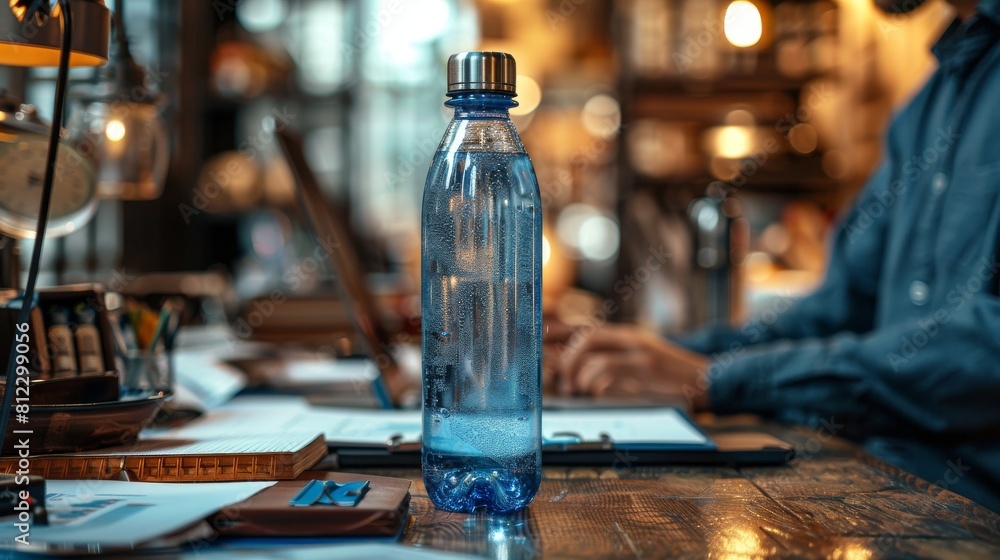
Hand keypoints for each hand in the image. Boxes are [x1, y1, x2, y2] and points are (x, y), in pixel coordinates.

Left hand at [556, 324, 711, 409]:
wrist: (706, 379)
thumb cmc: (668, 376)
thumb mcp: (639, 362)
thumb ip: (612, 361)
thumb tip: (576, 367)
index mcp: (627, 335)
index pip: (586, 327)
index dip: (560, 331)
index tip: (540, 337)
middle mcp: (631, 339)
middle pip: (586, 337)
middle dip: (568, 359)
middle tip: (564, 381)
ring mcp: (639, 352)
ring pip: (594, 356)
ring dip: (579, 376)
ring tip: (579, 390)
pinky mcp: (646, 369)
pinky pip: (609, 371)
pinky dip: (595, 382)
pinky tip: (596, 391)